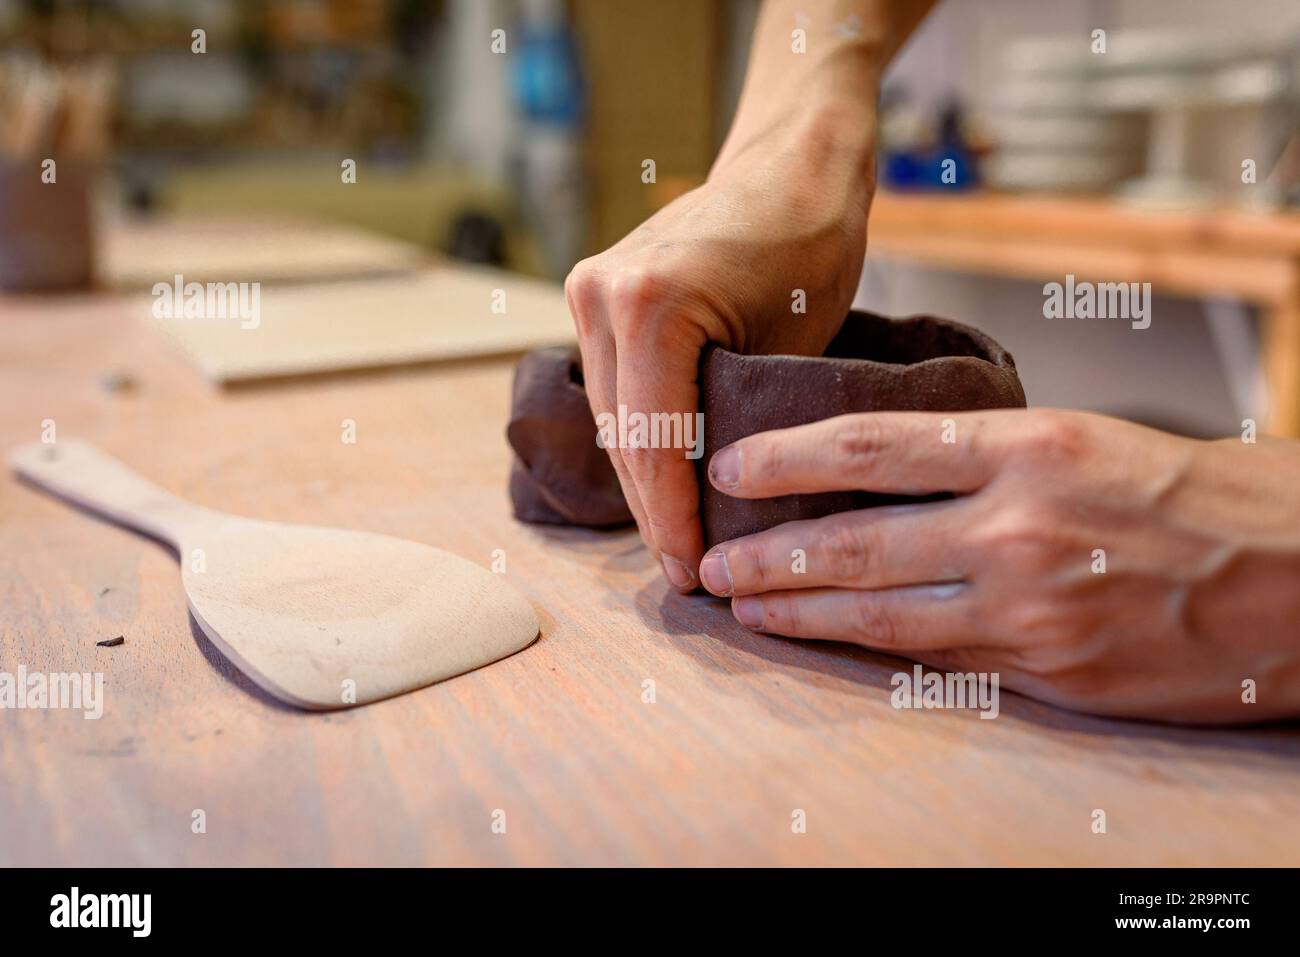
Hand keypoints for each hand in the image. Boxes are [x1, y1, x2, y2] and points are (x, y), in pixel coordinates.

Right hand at [565, 103, 872, 589]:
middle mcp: (598, 296)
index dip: (673, 522)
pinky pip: (616, 387)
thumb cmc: (812, 240)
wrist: (792, 161)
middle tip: (688, 577)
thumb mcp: (793, 348)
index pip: (654, 445)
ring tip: (678, 543)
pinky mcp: (597, 296)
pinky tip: (666, 484)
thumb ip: (745, 427)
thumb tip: (728, 515)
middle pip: (624, 437)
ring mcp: (589, 292)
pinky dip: (642, 435)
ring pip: (614, 418)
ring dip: (644, 481)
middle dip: (655, 513)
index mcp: (646, 305)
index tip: (694, 578)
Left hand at [696, 409, 1299, 722]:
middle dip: (769, 557)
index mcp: (1024, 446)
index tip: (729, 466)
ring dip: (801, 614)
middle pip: (854, 542)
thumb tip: (882, 469)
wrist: (1296, 572)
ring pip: (881, 613)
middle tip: (709, 563)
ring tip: (744, 607)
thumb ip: (983, 457)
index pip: (870, 446)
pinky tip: (831, 646)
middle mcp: (1015, 525)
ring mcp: (1029, 607)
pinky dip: (872, 652)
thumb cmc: (1190, 491)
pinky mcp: (1048, 672)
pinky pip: (937, 661)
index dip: (785, 458)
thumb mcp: (1082, 439)